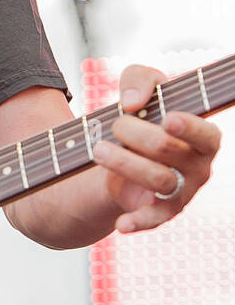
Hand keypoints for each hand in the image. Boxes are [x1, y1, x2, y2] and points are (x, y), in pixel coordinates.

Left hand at [92, 65, 221, 234]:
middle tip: (115, 125)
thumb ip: (140, 79)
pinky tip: (122, 225)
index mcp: (202, 137)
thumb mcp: (140, 86)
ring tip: (98, 149)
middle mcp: (198, 167)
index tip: (167, 118)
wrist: (120, 154)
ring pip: (158, 180)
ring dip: (123, 163)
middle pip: (169, 150)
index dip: (190, 128)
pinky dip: (137, 222)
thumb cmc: (142, 116)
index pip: (207, 135)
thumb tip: (132, 101)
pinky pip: (152, 220)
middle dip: (137, 134)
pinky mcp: (160, 213)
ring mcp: (181, 192)